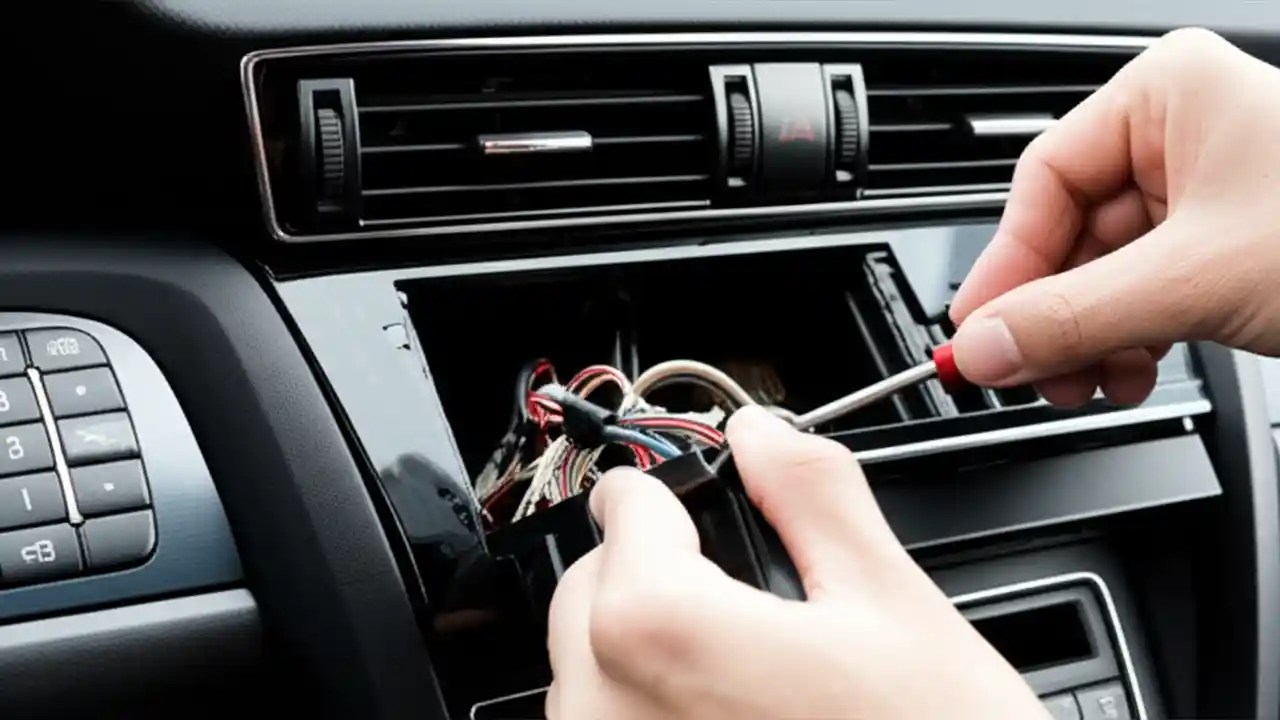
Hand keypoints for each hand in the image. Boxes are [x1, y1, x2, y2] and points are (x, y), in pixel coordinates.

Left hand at [545, 406, 1046, 718]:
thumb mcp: (895, 609)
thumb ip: (814, 497)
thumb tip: (767, 436)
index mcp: (654, 627)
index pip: (625, 503)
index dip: (682, 492)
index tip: (712, 502)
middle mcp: (596, 706)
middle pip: (595, 586)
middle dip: (660, 571)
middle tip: (754, 602)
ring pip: (593, 666)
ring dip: (653, 648)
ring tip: (758, 682)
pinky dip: (653, 715)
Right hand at [950, 28, 1279, 406]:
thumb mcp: (1198, 278)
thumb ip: (1073, 317)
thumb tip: (981, 347)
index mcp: (1168, 96)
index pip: (1044, 181)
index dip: (1006, 265)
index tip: (977, 330)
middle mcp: (1182, 136)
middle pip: (1071, 234)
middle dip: (1052, 315)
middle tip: (1028, 372)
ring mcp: (1207, 192)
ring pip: (1105, 271)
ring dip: (1088, 338)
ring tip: (1089, 383)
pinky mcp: (1229, 244)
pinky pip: (1147, 291)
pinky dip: (1130, 340)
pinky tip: (1132, 374)